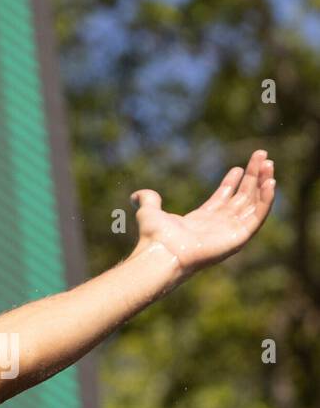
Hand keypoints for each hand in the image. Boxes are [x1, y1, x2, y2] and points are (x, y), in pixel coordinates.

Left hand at [131, 149, 274, 277]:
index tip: (240, 167)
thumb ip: (147, 199)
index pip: (224, 197)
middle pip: (242, 197)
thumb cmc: (155, 236)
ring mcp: (231, 231)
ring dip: (264, 183)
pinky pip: (258, 215)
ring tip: (269, 163)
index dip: (233, 182)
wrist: (162, 251)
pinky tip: (271, 182)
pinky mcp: (240, 236)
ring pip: (253, 203)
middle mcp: (219, 225)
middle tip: (262, 156)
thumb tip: (137, 195)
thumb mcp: (149, 210)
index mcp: (202, 219)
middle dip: (253, 176)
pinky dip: (266, 199)